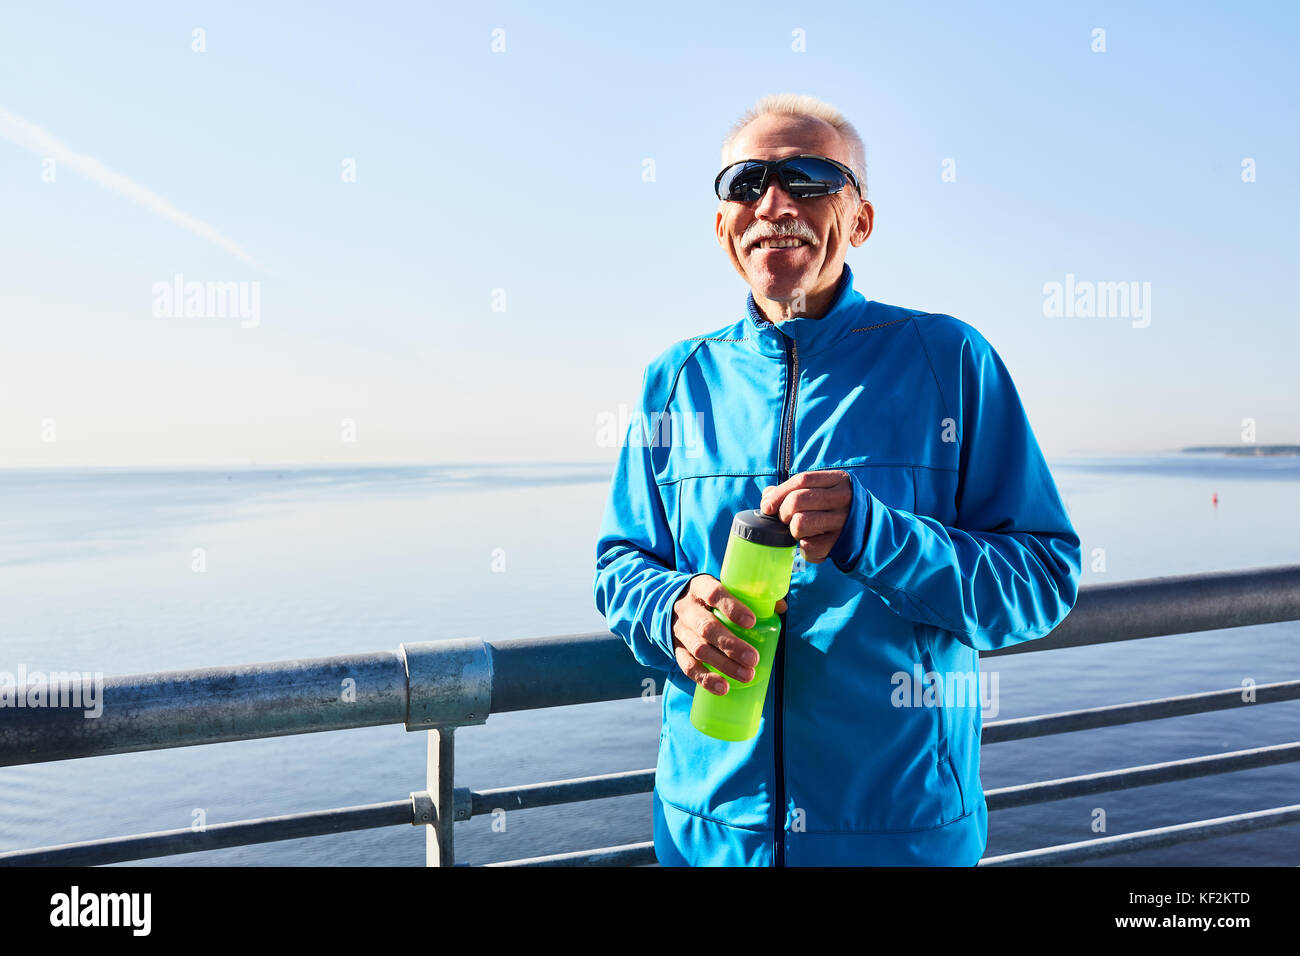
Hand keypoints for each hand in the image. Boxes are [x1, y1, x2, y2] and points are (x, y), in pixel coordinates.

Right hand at [671, 574, 788, 695]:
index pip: (713, 594)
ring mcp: (680, 631)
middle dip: (731, 645)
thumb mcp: (723, 588)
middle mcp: (687, 609)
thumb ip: (751, 596)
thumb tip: (781, 607)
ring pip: (699, 650)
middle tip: (753, 658)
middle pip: (706, 628)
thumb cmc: (708, 597)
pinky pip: (688, 666)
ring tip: (747, 675)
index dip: (732, 607)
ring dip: (723, 665)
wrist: (670, 602)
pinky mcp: (677, 650)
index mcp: (700, 588)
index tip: (751, 622)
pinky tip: (723, 688)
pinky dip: (705, 679)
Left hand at [760, 470, 851, 563]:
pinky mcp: (839, 544)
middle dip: (783, 512)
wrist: (868, 531)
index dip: (779, 493)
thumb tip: (767, 498)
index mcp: (838, 480)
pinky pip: (807, 546)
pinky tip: (811, 542)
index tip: (767, 506)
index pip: (801, 480)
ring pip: (799, 524)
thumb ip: (794, 489)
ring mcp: (843, 522)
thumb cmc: (834, 507)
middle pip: (797, 501)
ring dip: (792, 530)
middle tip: (786, 519)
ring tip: (800, 531)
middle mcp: (843, 499)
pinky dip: (802, 547)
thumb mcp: (822, 490)